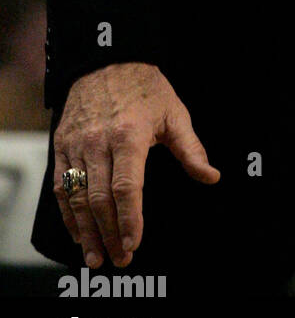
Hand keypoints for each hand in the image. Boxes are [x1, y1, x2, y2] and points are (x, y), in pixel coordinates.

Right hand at [52, 62, 219, 269]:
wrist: (107, 59)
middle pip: (99, 199)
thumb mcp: (175, 113)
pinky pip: (60, 186)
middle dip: (108, 233)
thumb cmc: (145, 87)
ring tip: (95, 256)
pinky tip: (77, 232)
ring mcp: (76, 145)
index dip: (130, 219)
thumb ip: (191, 149)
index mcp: (129, 135)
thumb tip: (211, 176)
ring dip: (85, 231)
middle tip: (119, 258)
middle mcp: (98, 142)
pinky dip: (67, 213)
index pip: (127, 187)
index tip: (134, 243)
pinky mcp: (61, 145)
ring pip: (75, 197)